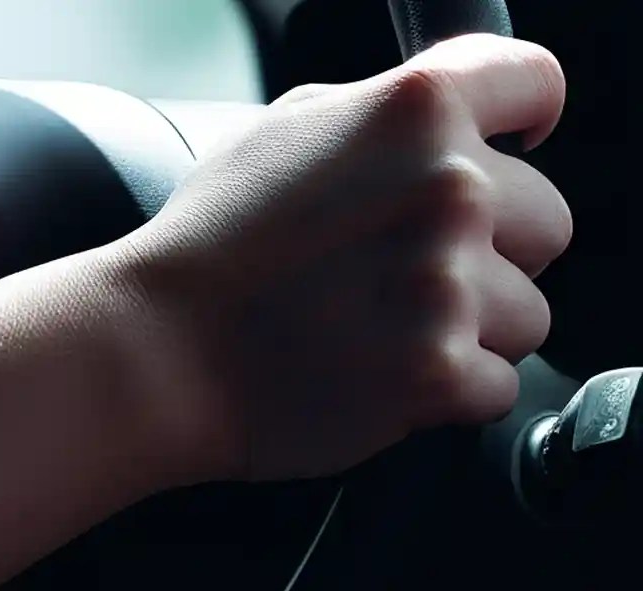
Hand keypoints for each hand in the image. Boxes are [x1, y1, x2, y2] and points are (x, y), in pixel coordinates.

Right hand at [99, 35, 571, 481]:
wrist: (158, 351)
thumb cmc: (209, 245)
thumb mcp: (279, 131)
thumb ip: (376, 113)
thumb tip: (442, 121)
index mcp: (413, 110)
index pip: (536, 85)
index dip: (524, 123)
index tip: (514, 151)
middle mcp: (448, 187)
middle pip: (546, 221)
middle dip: (490, 250)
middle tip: (403, 272)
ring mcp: (448, 284)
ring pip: (527, 314)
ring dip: (467, 328)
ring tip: (378, 329)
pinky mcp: (440, 372)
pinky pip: (497, 386)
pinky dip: (446, 390)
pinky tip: (377, 372)